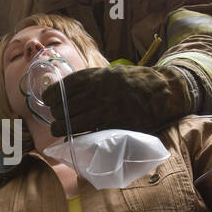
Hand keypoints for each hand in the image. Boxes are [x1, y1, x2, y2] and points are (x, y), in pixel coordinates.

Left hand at [42, 65, 195, 135]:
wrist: (163, 91)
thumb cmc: (137, 82)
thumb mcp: (113, 73)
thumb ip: (94, 80)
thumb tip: (72, 89)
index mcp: (97, 76)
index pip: (64, 86)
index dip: (52, 95)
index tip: (48, 100)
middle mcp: (98, 91)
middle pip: (65, 105)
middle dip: (56, 114)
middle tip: (55, 119)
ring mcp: (105, 108)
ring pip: (72, 120)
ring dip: (61, 127)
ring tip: (58, 130)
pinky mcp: (114, 124)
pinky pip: (88, 132)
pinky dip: (77, 136)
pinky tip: (71, 138)